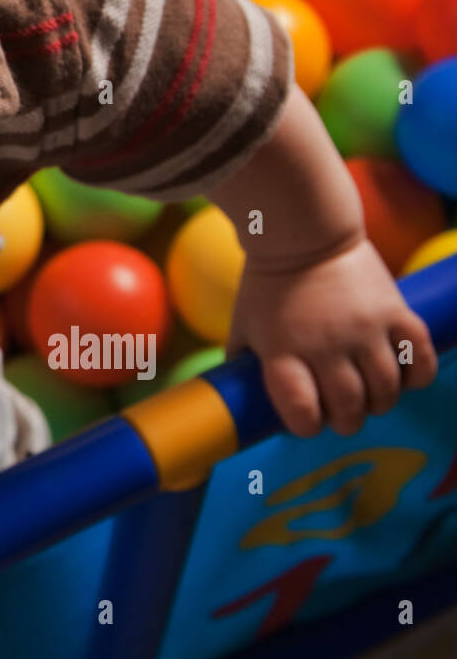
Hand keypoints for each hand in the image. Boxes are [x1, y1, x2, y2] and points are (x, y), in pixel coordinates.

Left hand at [225, 236, 439, 438]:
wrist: (303, 232)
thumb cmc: (268, 283)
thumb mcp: (244, 325)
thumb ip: (243, 362)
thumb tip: (240, 397)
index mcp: (283, 351)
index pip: (302, 411)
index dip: (306, 426)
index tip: (308, 420)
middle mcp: (325, 345)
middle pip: (350, 408)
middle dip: (347, 421)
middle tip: (343, 413)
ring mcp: (363, 329)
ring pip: (387, 390)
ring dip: (380, 402)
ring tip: (370, 395)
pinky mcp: (394, 312)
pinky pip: (420, 358)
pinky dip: (418, 376)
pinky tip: (404, 376)